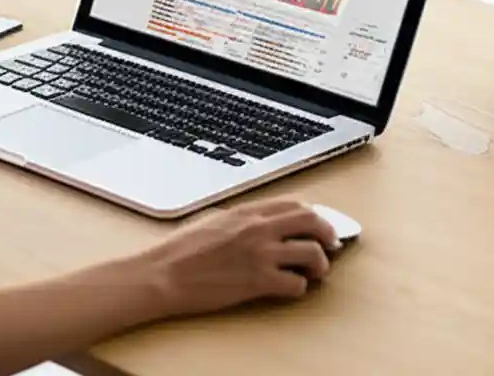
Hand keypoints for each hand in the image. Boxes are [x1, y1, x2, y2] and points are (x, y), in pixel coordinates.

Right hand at [137, 198, 339, 316]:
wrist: (164, 274)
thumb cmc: (179, 251)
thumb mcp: (212, 220)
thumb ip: (240, 219)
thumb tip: (260, 223)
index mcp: (246, 212)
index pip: (295, 204)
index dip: (313, 215)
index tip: (317, 225)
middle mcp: (258, 229)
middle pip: (311, 222)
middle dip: (327, 233)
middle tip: (330, 245)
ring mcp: (260, 254)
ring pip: (312, 253)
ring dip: (320, 264)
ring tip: (315, 272)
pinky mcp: (258, 281)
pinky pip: (296, 283)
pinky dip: (300, 287)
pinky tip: (291, 288)